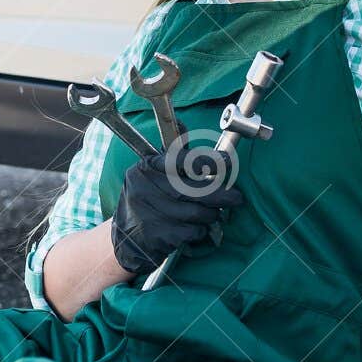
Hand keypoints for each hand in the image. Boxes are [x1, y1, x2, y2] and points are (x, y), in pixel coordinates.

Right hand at [109, 140, 242, 274]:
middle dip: (221, 195)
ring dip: (212, 215)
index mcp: (147, 167)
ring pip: (197, 212)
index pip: (182, 160)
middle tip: (237, 198)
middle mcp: (145, 188)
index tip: (228, 162)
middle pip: (194, 190)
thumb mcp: (153, 173)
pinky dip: (200, 231)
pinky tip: (197, 229)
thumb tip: (182, 123)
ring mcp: (149, 213)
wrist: (124, 238)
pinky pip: (191, 232)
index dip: (209, 161)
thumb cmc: (147, 198)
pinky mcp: (156, 236)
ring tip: (214, 214)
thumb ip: (173, 153)